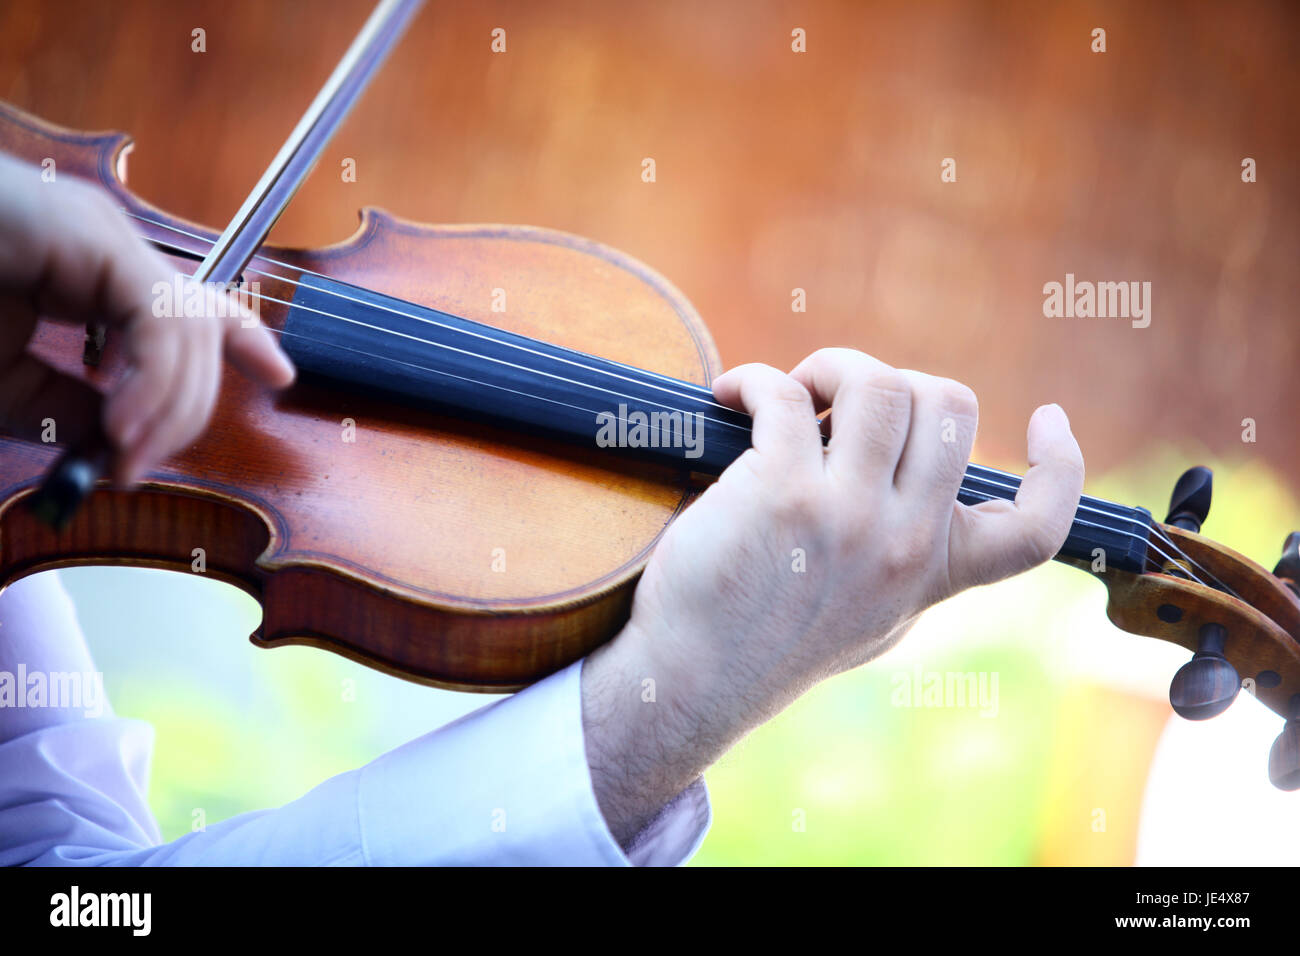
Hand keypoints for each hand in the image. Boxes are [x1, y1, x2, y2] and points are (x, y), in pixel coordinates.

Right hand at [0, 153, 294, 483]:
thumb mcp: (6, 382)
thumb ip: (66, 407)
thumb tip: (124, 441)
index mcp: (94, 273)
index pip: (193, 302)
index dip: (244, 337)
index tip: (281, 376)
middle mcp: (109, 248)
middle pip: (198, 332)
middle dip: (184, 411)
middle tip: (136, 466)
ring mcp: (100, 236)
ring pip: (186, 329)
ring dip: (166, 406)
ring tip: (124, 453)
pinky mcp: (88, 239)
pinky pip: (158, 317)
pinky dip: (151, 381)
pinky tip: (119, 423)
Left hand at [581, 347, 1083, 844]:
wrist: (694, 680)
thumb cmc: (772, 637)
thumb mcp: (871, 612)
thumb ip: (909, 554)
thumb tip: (917, 481)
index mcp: (935, 571)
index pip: (1039, 528)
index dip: (1064, 465)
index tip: (1048, 417)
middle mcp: (904, 543)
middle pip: (950, 407)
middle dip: (895, 379)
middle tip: (836, 402)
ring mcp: (846, 516)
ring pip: (878, 384)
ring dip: (832, 367)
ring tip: (790, 391)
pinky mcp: (780, 494)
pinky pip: (784, 394)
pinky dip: (756, 378)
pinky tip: (730, 394)